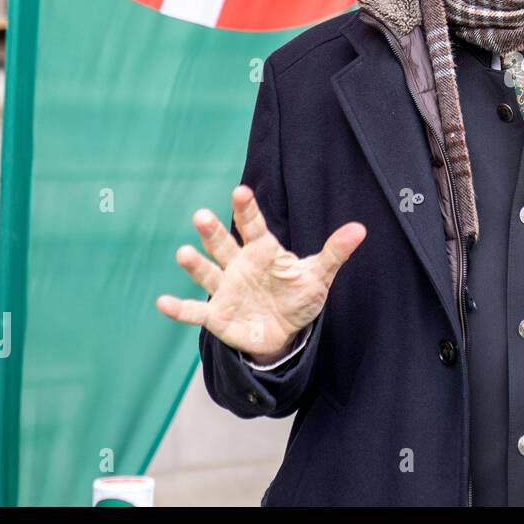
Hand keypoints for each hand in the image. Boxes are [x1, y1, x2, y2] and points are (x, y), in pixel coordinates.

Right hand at [156, 185, 365, 361]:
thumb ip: (334, 252)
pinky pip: (195, 311)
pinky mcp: (217, 315)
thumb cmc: (299, 296)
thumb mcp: (318, 275)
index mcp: (263, 251)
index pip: (254, 226)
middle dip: (213, 233)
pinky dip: (179, 309)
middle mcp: (239, 266)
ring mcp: (226, 289)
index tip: (240, 191)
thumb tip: (360, 229)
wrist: (284, 332)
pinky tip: (163, 302)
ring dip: (195, 264)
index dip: (247, 210)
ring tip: (183, 252)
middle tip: (201, 215)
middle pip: (224, 245)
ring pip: (207, 273)